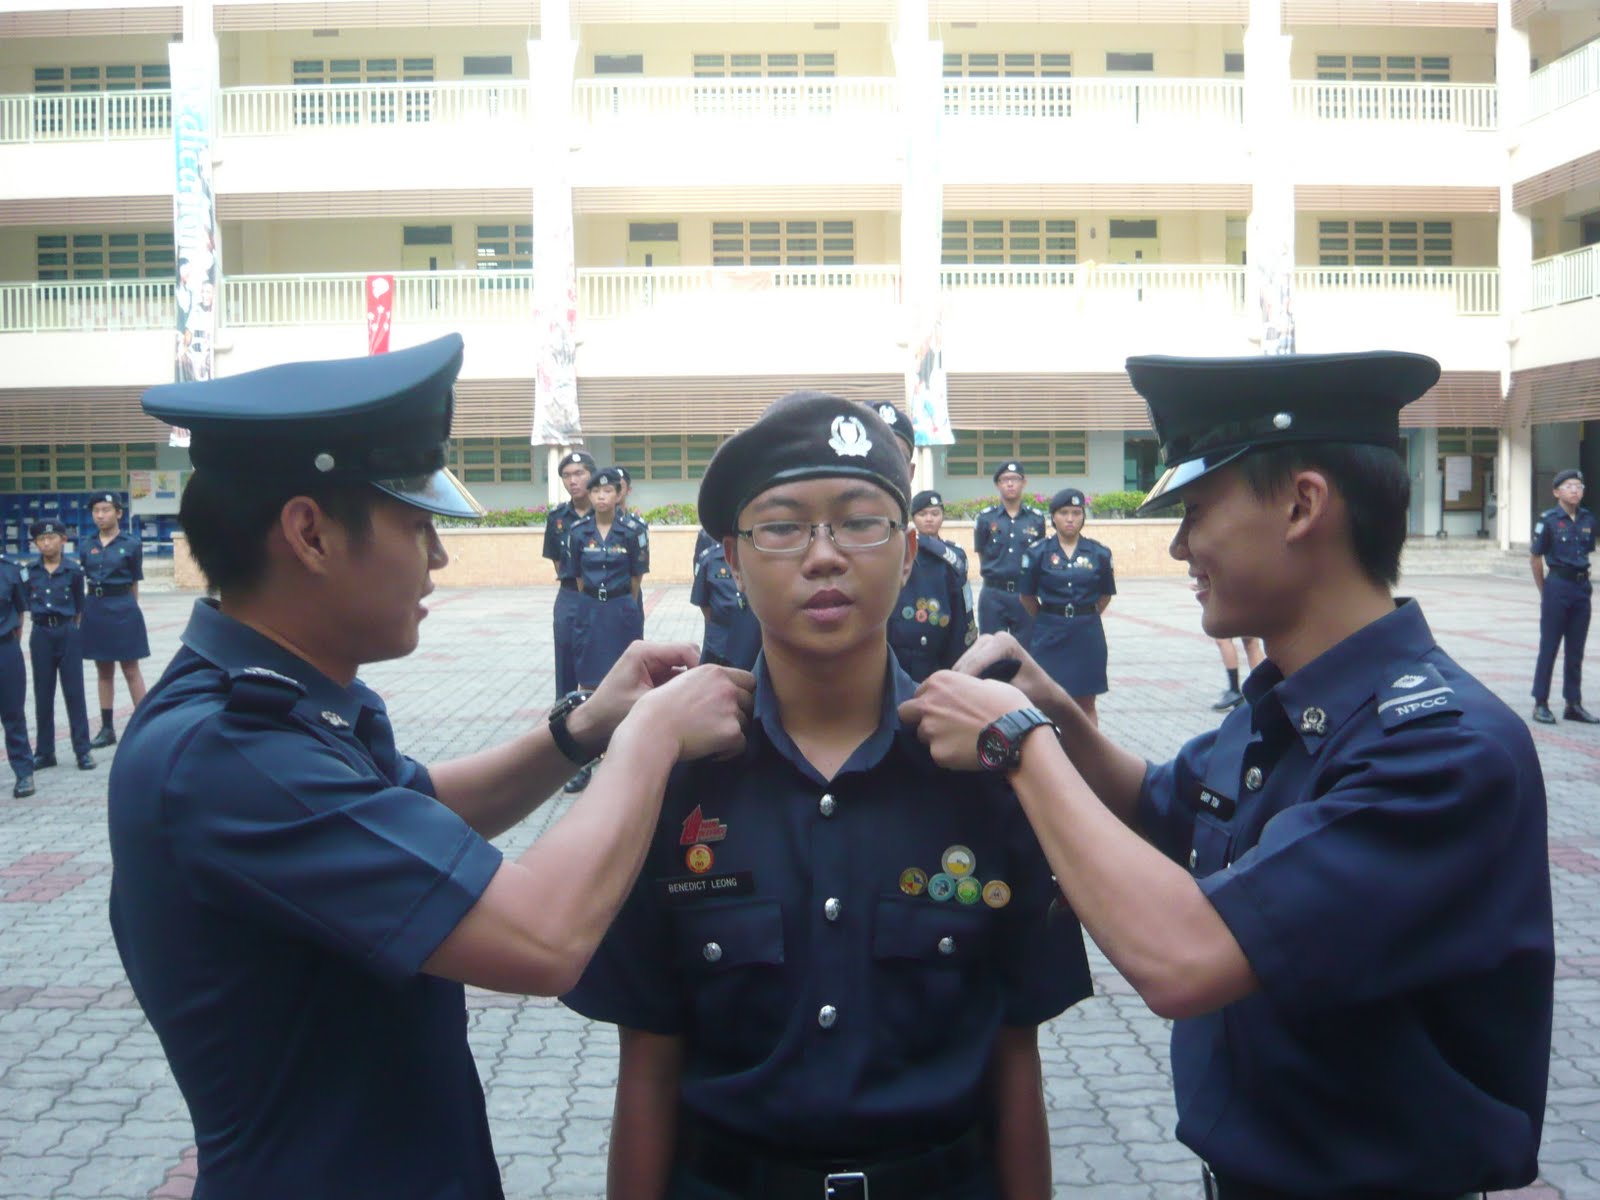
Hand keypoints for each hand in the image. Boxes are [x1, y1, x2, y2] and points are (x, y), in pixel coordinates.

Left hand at [568, 641, 702, 752]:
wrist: (593, 726)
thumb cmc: (613, 713)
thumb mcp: (644, 703)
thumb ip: (672, 693)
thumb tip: (705, 690)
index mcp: (644, 651)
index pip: (684, 650)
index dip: (700, 667)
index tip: (709, 689)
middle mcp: (650, 651)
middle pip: (687, 655)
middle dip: (698, 674)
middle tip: (708, 695)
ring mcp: (652, 662)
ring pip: (684, 666)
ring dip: (692, 681)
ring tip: (703, 700)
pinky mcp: (654, 674)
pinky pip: (677, 676)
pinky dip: (685, 687)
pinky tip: (693, 703)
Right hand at [631, 664, 754, 760]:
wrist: (652, 730)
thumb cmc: (658, 709)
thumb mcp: (683, 682)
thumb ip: (706, 683)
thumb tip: (721, 693)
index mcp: (715, 672)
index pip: (748, 680)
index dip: (742, 693)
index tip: (730, 705)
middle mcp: (726, 687)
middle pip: (749, 702)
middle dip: (738, 714)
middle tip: (717, 725)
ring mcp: (731, 709)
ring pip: (745, 723)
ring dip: (731, 732)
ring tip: (710, 739)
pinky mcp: (731, 731)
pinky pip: (741, 744)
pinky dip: (729, 751)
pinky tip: (712, 752)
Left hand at [899, 672, 1030, 769]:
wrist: (1017, 734)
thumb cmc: (1008, 705)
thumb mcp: (986, 683)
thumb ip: (964, 687)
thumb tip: (963, 695)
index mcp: (940, 681)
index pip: (919, 692)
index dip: (930, 701)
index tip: (943, 708)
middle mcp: (928, 703)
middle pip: (906, 713)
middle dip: (917, 718)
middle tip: (937, 725)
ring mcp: (930, 729)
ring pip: (922, 736)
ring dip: (935, 738)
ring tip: (959, 741)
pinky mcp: (937, 753)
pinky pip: (937, 755)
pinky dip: (948, 755)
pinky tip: (966, 753)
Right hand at [951, 632, 1058, 710]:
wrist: (1044, 691)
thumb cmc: (1036, 691)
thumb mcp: (1016, 691)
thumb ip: (993, 688)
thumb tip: (970, 692)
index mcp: (1002, 642)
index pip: (975, 663)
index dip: (964, 683)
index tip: (955, 702)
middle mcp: (990, 638)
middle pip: (964, 663)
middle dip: (959, 684)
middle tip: (953, 706)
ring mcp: (983, 644)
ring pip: (960, 667)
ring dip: (959, 683)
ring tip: (958, 703)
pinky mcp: (978, 654)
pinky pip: (963, 669)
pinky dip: (962, 682)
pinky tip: (963, 697)